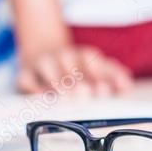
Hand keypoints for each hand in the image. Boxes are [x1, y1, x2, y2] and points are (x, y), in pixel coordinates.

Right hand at [18, 44, 132, 96]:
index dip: (96, 72)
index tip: (103, 88)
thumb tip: (126, 85)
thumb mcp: (99, 69)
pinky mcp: (25, 74)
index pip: (91, 59)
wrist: (45, 53)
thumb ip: (115, 77)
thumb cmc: (77, 69)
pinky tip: (40, 97)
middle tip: (84, 93)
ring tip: (64, 96)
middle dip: (77, 79)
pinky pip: (26, 79)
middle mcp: (63, 56)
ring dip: (55, 81)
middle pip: (68, 61)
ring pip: (47, 66)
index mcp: (83, 55)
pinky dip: (32, 87)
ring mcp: (43, 63)